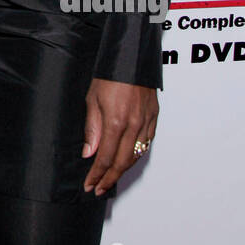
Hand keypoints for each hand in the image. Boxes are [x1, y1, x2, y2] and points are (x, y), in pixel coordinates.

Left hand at [82, 78, 158, 195]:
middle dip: (109, 178)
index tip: (90, 185)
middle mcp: (134, 125)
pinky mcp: (154, 117)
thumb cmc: (109, 74)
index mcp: (116, 121)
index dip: (97, 175)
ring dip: (123, 170)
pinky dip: (137, 155)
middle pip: (122, 162)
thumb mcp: (92, 99)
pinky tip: (128, 160)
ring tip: (111, 179)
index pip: (105, 158)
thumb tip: (89, 153)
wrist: (131, 56)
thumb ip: (92, 128)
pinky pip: (146, 143)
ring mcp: (146, 122)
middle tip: (99, 188)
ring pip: (136, 155)